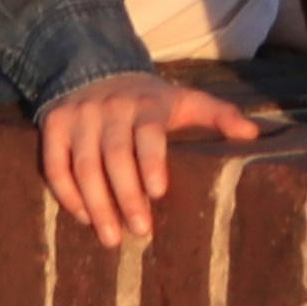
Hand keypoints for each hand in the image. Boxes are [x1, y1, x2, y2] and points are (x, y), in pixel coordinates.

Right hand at [41, 71, 261, 250]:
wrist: (95, 68)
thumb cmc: (150, 99)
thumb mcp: (185, 100)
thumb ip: (218, 114)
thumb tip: (253, 134)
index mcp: (146, 102)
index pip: (148, 133)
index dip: (151, 162)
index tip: (159, 192)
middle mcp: (110, 108)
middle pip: (115, 156)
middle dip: (126, 196)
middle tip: (140, 231)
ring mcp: (79, 116)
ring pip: (84, 166)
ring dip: (96, 204)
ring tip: (111, 237)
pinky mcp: (53, 125)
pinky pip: (55, 165)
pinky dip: (67, 194)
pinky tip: (83, 218)